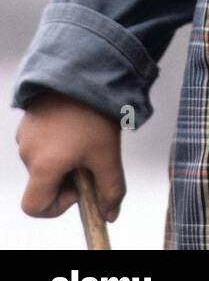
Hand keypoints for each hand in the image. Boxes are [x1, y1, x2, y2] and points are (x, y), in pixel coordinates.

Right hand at [16, 89, 124, 222]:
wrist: (85, 66)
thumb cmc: (95, 112)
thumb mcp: (108, 154)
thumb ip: (110, 189)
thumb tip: (110, 214)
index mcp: (42, 166)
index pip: (34, 207)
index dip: (58, 206)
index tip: (80, 187)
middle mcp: (27, 151)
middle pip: (43, 181)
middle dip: (66, 176)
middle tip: (91, 155)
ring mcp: (26, 132)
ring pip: (42, 160)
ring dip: (62, 156)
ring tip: (86, 132)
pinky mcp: (29, 116)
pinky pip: (41, 140)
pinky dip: (57, 139)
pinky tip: (77, 120)